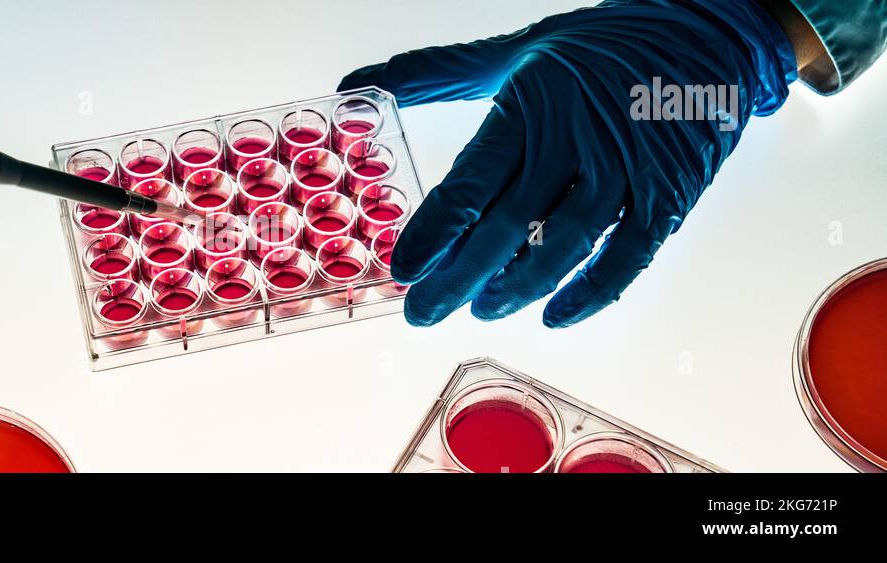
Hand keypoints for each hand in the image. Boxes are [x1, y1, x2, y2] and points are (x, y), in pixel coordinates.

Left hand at [339, 0, 795, 327]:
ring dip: (518, 288)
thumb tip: (358, 82)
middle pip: (506, 227)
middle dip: (459, 279)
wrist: (706, 31)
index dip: (432, 236)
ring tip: (484, 309)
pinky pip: (628, 257)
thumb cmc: (600, 47)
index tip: (403, 271)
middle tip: (424, 313)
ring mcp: (623, 171)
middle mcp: (573, 143)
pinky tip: (555, 315)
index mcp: (529, 110)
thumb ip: (438, 73)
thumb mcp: (515, 53)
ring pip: (563, 247)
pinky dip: (591, 293)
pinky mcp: (667, 194)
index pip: (468, 186)